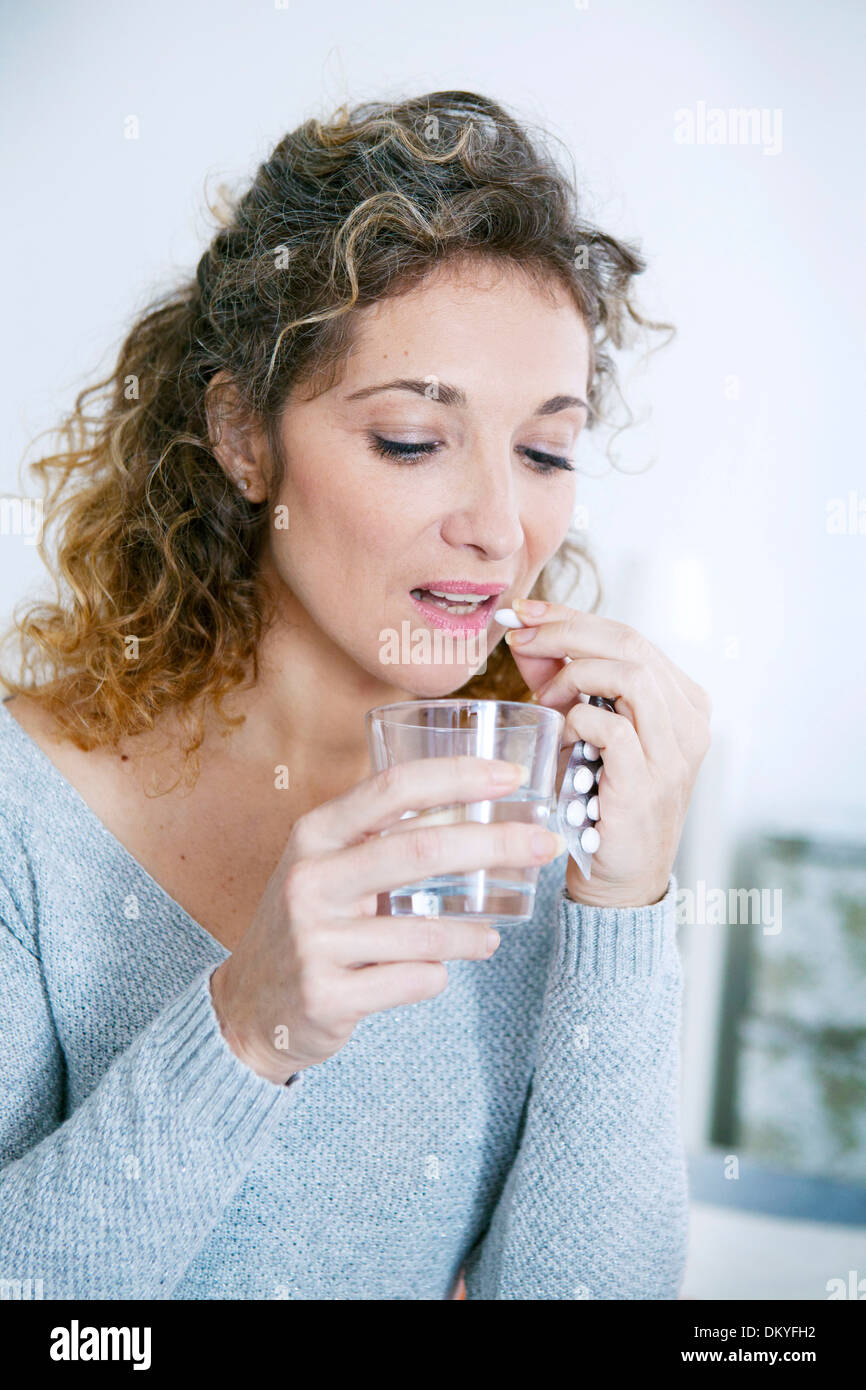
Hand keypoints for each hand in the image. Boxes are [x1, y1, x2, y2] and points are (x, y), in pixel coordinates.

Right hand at [209, 756, 564, 1082]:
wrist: (251, 1007)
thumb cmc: (312, 923)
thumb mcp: (329, 865)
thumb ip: (383, 834)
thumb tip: (478, 801)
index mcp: (315, 835)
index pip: (393, 788)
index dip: (458, 775)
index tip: (513, 775)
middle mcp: (310, 880)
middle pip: (420, 850)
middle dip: (496, 844)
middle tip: (545, 845)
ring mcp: (314, 940)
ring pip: (425, 932)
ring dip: (472, 935)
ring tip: (490, 937)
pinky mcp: (325, 996)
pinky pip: (412, 981)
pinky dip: (437, 976)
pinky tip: (435, 973)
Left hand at [504, 597, 711, 908]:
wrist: (618, 879)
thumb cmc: (598, 802)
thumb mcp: (581, 729)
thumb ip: (558, 681)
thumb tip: (524, 632)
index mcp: (682, 700)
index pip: (628, 635)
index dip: (572, 616)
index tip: (525, 611)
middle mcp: (690, 720)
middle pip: (629, 642)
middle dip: (565, 631)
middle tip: (521, 636)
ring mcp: (676, 751)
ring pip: (628, 674)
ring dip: (573, 677)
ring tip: (547, 703)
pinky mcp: (650, 780)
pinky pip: (610, 725)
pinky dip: (575, 721)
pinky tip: (561, 739)